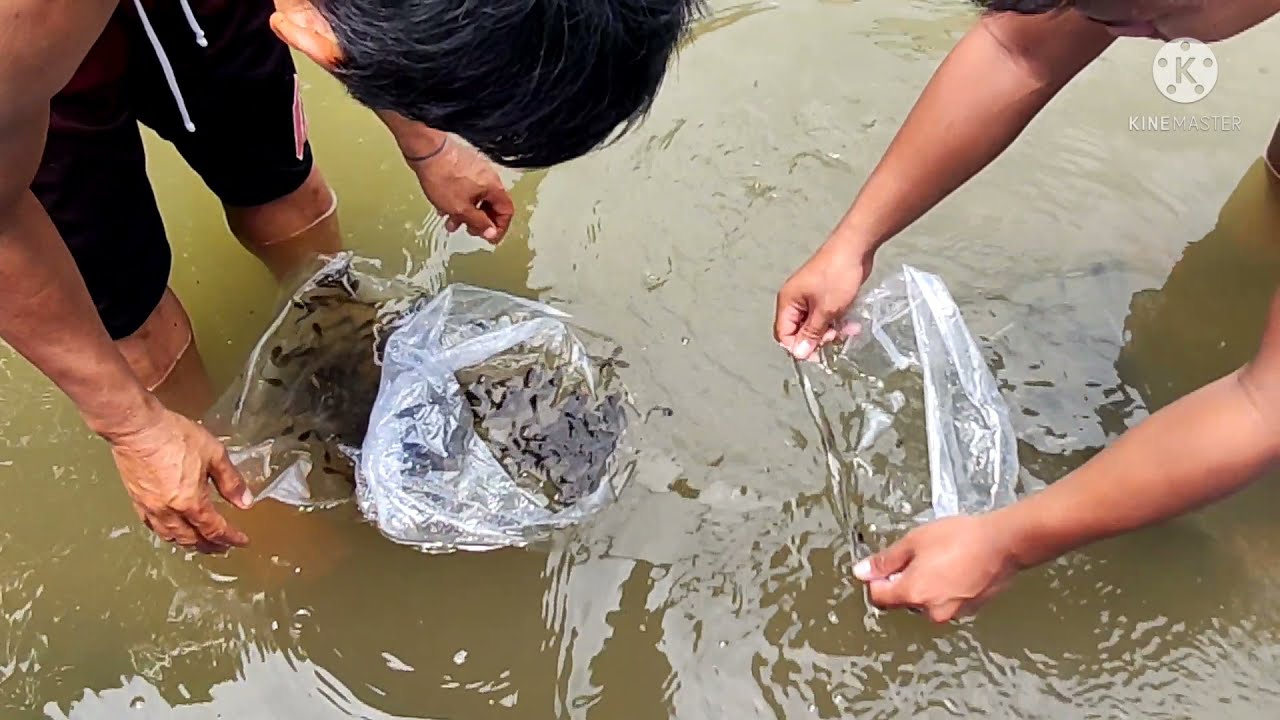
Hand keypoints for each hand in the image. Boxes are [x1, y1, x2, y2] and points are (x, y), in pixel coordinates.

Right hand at [108, 401, 251, 553]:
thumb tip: (245, 502)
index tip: (242, 542)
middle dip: (211, 546)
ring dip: (189, 543)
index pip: (215, 530)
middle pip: (192, 539)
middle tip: (223, 547)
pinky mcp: (136, 500)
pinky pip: (153, 526)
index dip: (231, 538)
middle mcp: (169, 511)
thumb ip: (231, 481)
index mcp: (191, 502)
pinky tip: (170, 529)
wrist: (136, 428)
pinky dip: (167, 533)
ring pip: (171, 536)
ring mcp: (150, 507)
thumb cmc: (173, 436)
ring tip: (200, 543)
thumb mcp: (214, 454)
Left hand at [413, 140, 514, 243]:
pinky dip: (461, 200)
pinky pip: (468, 188)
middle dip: (481, 221)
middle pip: (492, 205)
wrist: (427, 151)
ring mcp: (476, 170)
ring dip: (467, 213)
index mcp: (494, 187)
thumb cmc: (443, 175)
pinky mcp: (464, 166)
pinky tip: (446, 206)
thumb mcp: (461, 209)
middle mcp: (488, 177)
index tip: (489, 237)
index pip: (506, 212)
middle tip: (472, 230)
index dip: (499, 228)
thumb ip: (478, 223)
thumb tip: (490, 232)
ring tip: (453, 221)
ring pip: (477, 198)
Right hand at [774, 235, 873, 360]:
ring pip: (814, 324)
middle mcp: (794, 300)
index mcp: (788, 302)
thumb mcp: (826, 310)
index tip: (817, 354)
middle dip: (817, 338)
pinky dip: (836, 321)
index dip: (798, 347)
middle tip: (834, 338)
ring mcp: (809, 297)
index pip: (783, 334)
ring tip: (848, 329)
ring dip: (831, 331)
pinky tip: (851, 323)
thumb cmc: (837, 275)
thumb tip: (799, 353)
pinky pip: (825, 316)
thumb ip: (811, 333)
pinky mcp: (823, 295)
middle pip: (799, 331)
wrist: (855, 248)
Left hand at [852, 514, 1020, 622]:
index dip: (876, 579)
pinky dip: (945, 588)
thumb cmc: (960, 538)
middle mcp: (931, 611)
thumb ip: (885, 560)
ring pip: (925, 601)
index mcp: (913, 594)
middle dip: (902, 581)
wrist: (1002, 543)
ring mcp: (953, 613)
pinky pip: (946, 601)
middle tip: (916, 556)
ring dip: (925, 584)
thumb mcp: (913, 541)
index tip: (883, 565)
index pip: (879, 597)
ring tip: (940, 559)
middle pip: (902, 600)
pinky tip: (954, 567)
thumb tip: (862, 571)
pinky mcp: (970, 610)